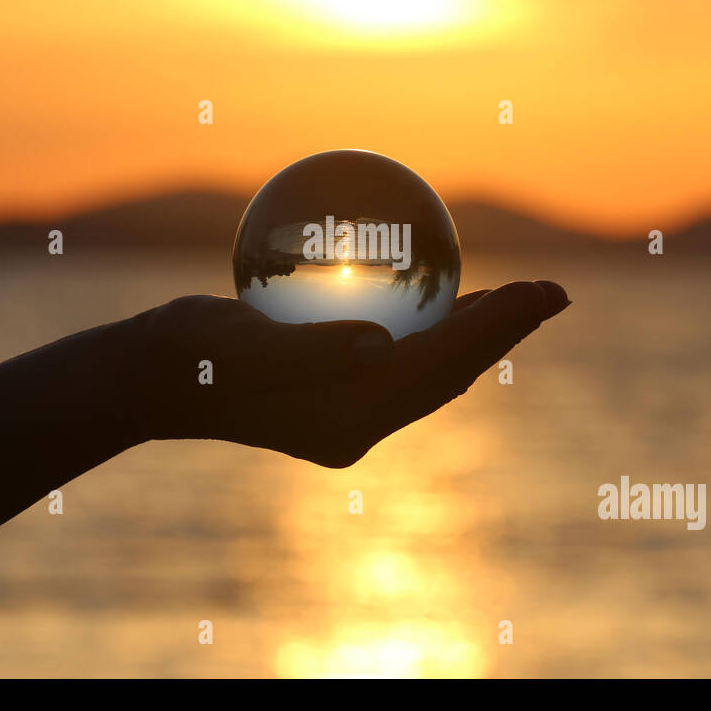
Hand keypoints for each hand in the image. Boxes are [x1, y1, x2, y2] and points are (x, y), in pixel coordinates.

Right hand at [137, 280, 568, 466]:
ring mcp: (348, 409)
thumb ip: (309, 353)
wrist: (155, 381)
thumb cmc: (190, 357)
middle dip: (506, 334)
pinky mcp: (333, 391)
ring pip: (431, 368)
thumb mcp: (241, 349)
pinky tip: (433, 289)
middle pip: (451, 372)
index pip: (443, 368)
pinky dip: (428, 325)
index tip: (548, 292)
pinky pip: (397, 355)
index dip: (502, 331)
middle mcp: (359, 421)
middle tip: (555, 291)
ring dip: (476, 334)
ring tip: (517, 298)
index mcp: (349, 419)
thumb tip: (384, 345)